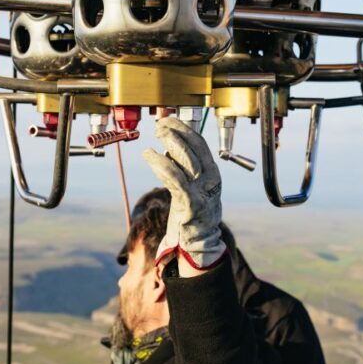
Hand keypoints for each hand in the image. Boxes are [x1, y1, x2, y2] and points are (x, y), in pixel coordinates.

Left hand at [142, 116, 225, 269]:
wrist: (200, 243)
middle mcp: (210, 180)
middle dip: (175, 134)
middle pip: (193, 149)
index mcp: (213, 173)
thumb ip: (184, 168)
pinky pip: (175, 180)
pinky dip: (161, 165)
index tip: (169, 119)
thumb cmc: (193, 212)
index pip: (200, 144)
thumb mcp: (193, 186)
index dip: (184, 129)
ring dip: (168, 146)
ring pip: (185, 161)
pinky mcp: (190, 205)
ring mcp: (202, 192)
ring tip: (153, 138)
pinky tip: (150, 156)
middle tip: (159, 125)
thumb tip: (167, 148)